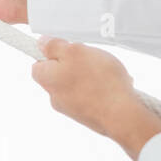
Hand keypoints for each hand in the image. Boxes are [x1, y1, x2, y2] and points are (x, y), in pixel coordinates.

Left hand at [31, 37, 160, 160]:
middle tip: (91, 59)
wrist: (122, 116)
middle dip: (76, 64)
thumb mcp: (74, 51)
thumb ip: (55, 46)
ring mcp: (72, 109)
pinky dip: (103, 89)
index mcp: (47, 79)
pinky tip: (116, 86)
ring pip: (79, 85)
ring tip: (108, 74)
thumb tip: (42, 43)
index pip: (38, 64)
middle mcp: (55, 97)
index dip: (51, 54)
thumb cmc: (99, 82)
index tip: (66, 48)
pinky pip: (93, 97)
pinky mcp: (89, 116)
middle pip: (60, 73)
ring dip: (93, 77)